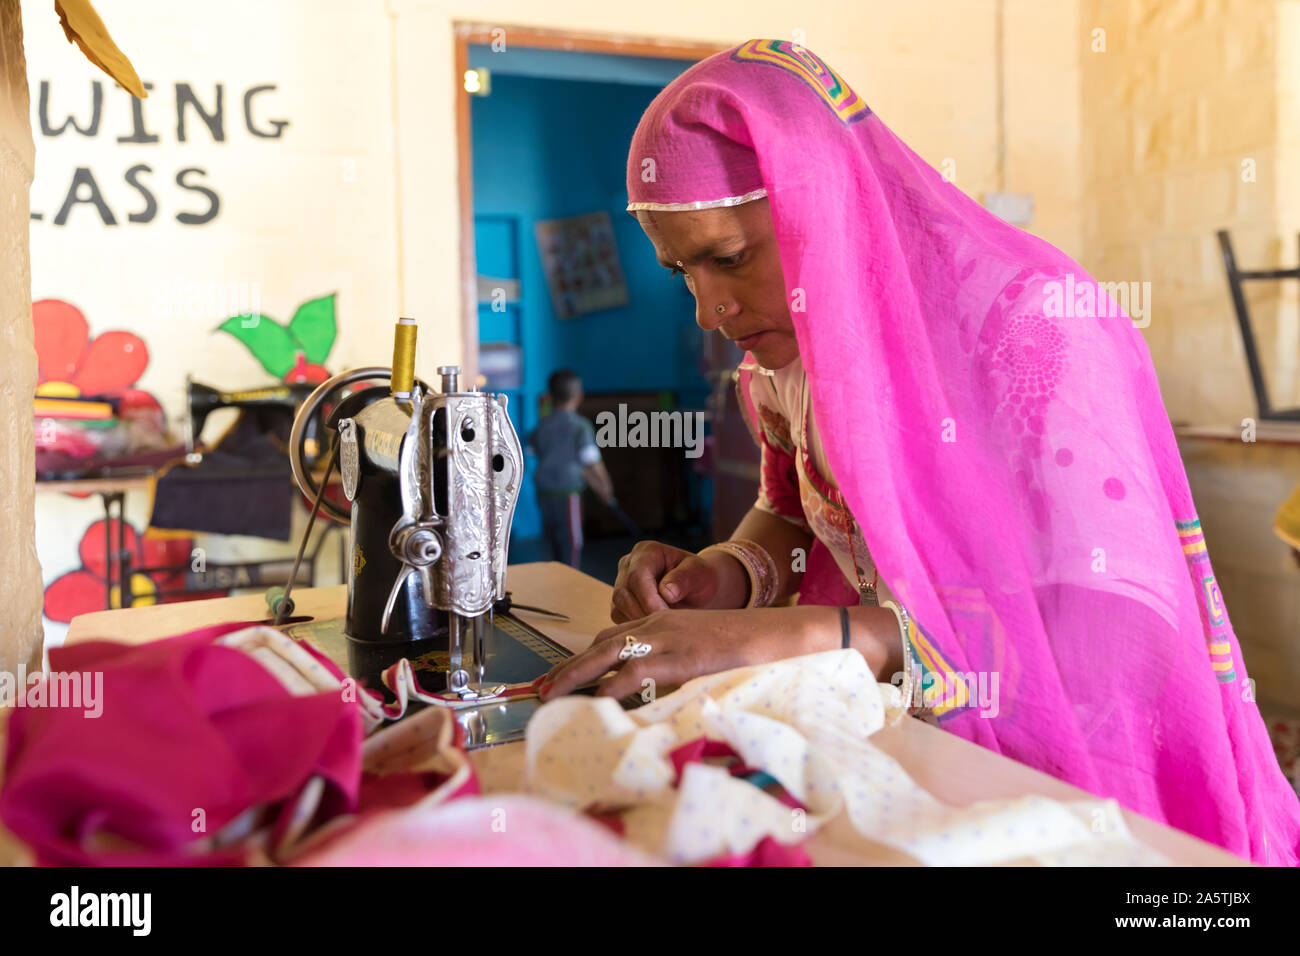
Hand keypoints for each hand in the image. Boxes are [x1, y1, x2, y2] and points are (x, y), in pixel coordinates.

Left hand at [538, 607, 815, 701]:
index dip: (582, 657)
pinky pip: (633, 674)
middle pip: (598, 644)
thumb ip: (673, 667)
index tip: (559, 675)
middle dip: (567, 666)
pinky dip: (609, 688)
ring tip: (549, 695)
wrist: (774, 634)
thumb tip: (652, 694)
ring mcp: (664, 639)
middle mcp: (656, 625)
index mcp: (661, 623)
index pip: (610, 637)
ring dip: (574, 675)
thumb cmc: (744, 648)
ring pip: (605, 655)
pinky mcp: (676, 657)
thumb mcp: (700, 653)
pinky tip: (592, 702)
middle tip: (539, 687)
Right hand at [609, 541, 745, 622]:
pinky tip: (655, 631)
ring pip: (618, 608)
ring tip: (663, 630)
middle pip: (623, 594)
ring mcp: (621, 584)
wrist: (697, 590)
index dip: (649, 599)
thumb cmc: (699, 578)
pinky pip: (620, 619)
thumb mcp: (699, 574)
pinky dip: (637, 628)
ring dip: (639, 622)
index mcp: (646, 552)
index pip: (637, 576)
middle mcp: (628, 565)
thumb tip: (666, 592)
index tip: (667, 615)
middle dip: (644, 614)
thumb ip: (684, 579)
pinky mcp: (620, 603)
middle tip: (665, 629)